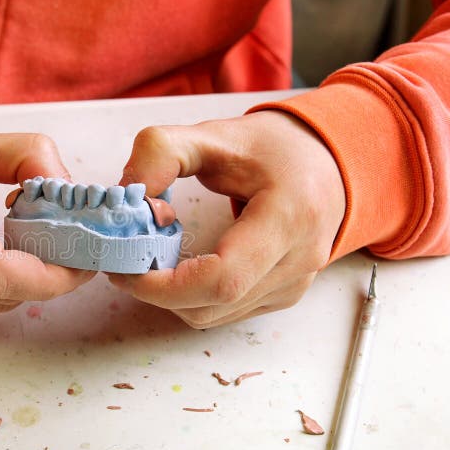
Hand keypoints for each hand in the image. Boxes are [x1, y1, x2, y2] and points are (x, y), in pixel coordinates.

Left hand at [108, 111, 345, 327]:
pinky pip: (227, 312)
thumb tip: (126, 192)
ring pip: (215, 315)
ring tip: (149, 258)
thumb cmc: (271, 148)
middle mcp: (299, 259)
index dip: (165, 286)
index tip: (124, 268)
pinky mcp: (285, 294)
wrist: (326, 161)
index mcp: (288, 217)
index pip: (222, 278)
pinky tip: (179, 266)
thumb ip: (162, 153)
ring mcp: (295, 284)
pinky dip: (192, 297)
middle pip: (214, 305)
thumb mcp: (213, 135)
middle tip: (124, 262)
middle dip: (158, 292)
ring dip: (172, 296)